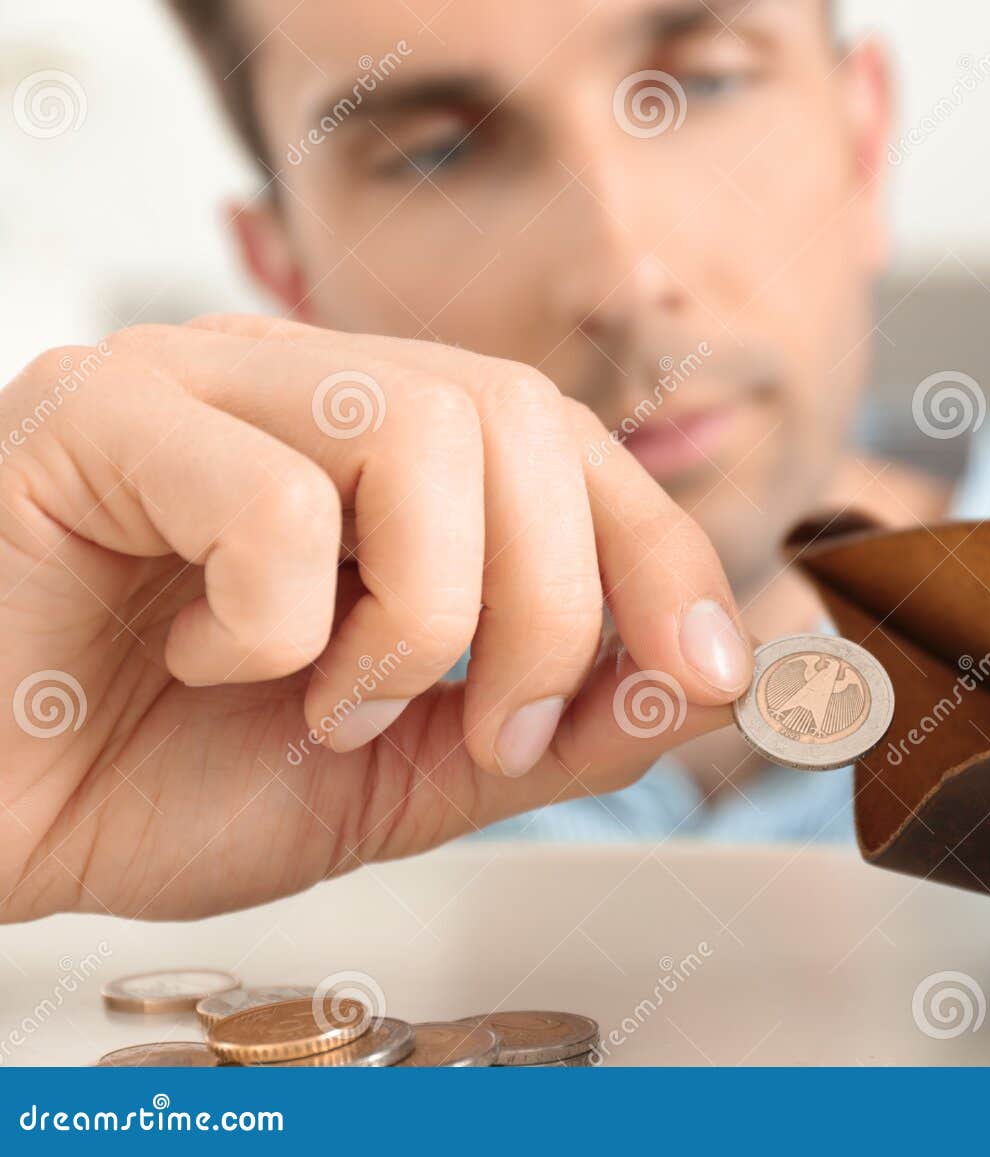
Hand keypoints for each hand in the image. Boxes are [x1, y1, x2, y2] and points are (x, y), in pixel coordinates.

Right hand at [0, 315, 751, 921]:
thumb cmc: (156, 777)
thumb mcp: (406, 773)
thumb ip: (559, 725)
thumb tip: (712, 677)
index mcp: (375, 451)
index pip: (567, 441)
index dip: (661, 550)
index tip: (715, 669)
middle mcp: (296, 388)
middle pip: (520, 417)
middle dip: (553, 607)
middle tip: (487, 732)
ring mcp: (194, 384)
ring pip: (420, 432)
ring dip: (424, 617)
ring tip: (334, 702)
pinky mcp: (89, 414)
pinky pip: (267, 489)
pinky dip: (276, 622)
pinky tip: (204, 659)